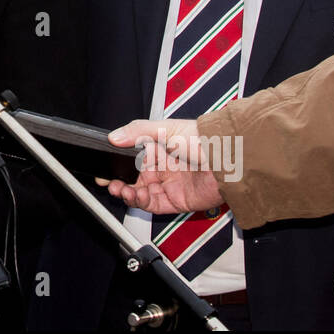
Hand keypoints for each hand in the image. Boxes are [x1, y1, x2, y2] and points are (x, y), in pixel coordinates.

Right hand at [96, 119, 223, 214]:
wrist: (229, 160)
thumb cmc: (204, 139)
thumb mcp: (166, 128)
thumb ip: (137, 131)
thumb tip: (113, 136)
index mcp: (158, 148)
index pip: (130, 159)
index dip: (116, 165)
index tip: (103, 168)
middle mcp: (163, 167)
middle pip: (133, 179)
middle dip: (118, 182)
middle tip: (108, 183)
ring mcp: (169, 185)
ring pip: (140, 193)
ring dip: (127, 193)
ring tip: (120, 190)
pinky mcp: (176, 201)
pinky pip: (153, 205)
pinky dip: (141, 203)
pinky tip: (135, 196)